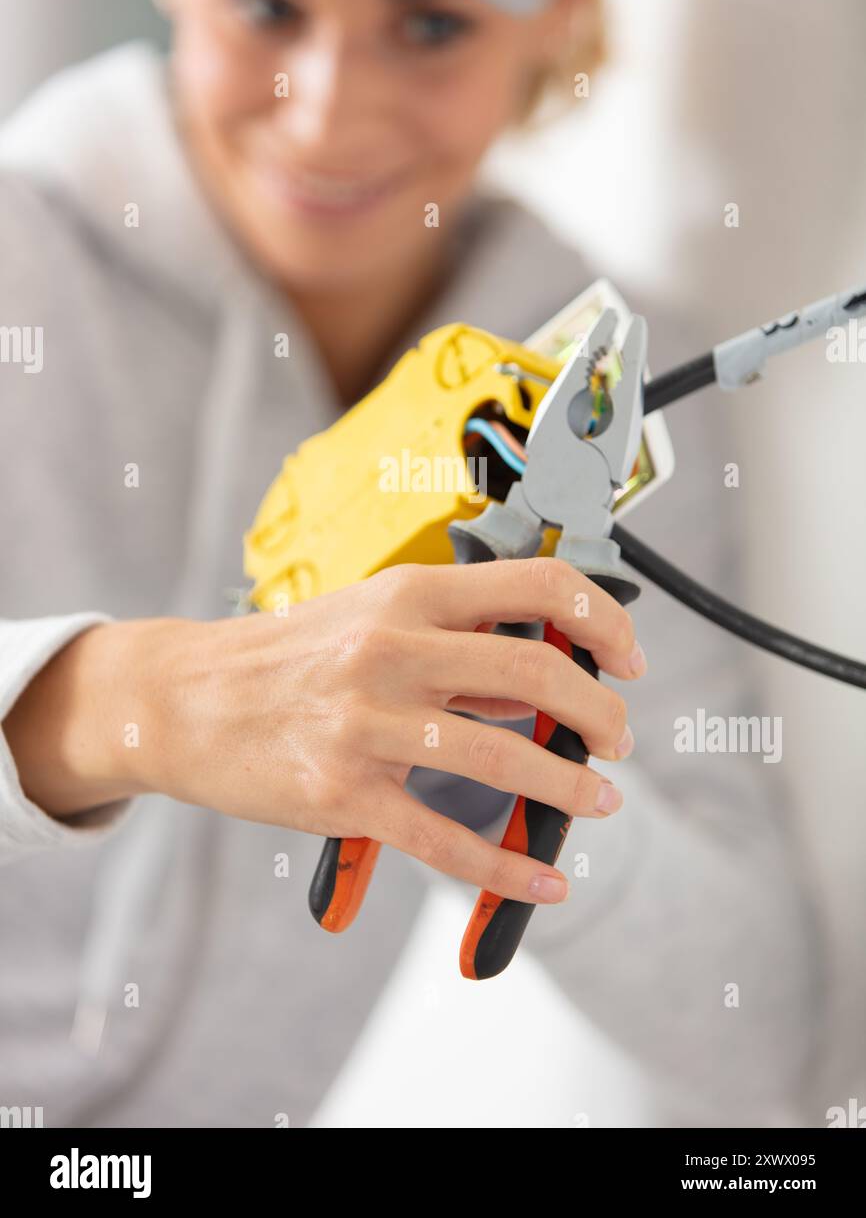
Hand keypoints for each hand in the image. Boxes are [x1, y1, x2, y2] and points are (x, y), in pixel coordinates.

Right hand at [4, 558, 645, 903]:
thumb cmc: (285, 657)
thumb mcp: (371, 618)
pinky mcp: (343, 793)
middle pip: (535, 671)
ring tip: (597, 799)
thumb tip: (545, 684)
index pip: (536, 583)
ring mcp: (367, 723)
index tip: (629, 656)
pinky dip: (508, 867)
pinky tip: (547, 880)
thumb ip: (456, 644)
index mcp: (407, 594)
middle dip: (599, 713)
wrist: (185, 699)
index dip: (602, 618)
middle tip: (619, 739)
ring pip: (502, 757)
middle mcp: (392, 649)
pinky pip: (445, 839)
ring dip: (570, 786)